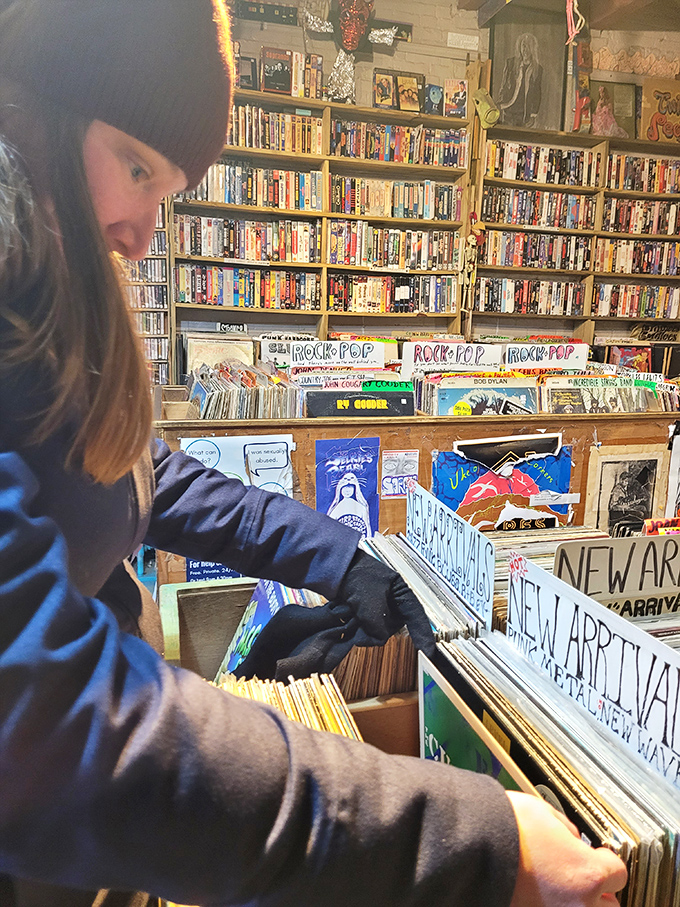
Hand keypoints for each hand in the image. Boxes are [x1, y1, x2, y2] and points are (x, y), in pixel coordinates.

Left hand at [333, 549, 435, 655]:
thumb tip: (378, 639)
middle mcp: (393, 604)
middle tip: (359, 615)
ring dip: (361, 626)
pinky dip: (355, 626)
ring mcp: (379, 610)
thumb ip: (379, 626)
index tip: (428, 652)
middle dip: (374, 628)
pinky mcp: (365, 614)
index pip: (417, 618)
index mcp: (402, 595)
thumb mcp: (372, 602)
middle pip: (390, 629)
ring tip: (351, 611)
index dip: (423, 635)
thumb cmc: (358, 576)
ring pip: (376, 631)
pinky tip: (348, 615)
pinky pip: (364, 629)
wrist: (337, 569)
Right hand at [507, 792, 627, 906]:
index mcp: (588, 876)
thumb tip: (572, 840)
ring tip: (555, 882)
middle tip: (578, 870)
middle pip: (607, 904)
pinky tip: (536, 889)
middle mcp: (578, 906)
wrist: (470, 845)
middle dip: (595, 887)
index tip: (597, 855)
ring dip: (574, 899)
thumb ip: (569, 831)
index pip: (618, 873)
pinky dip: (549, 903)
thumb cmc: (505, 826)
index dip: (606, 859)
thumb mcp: (546, 814)